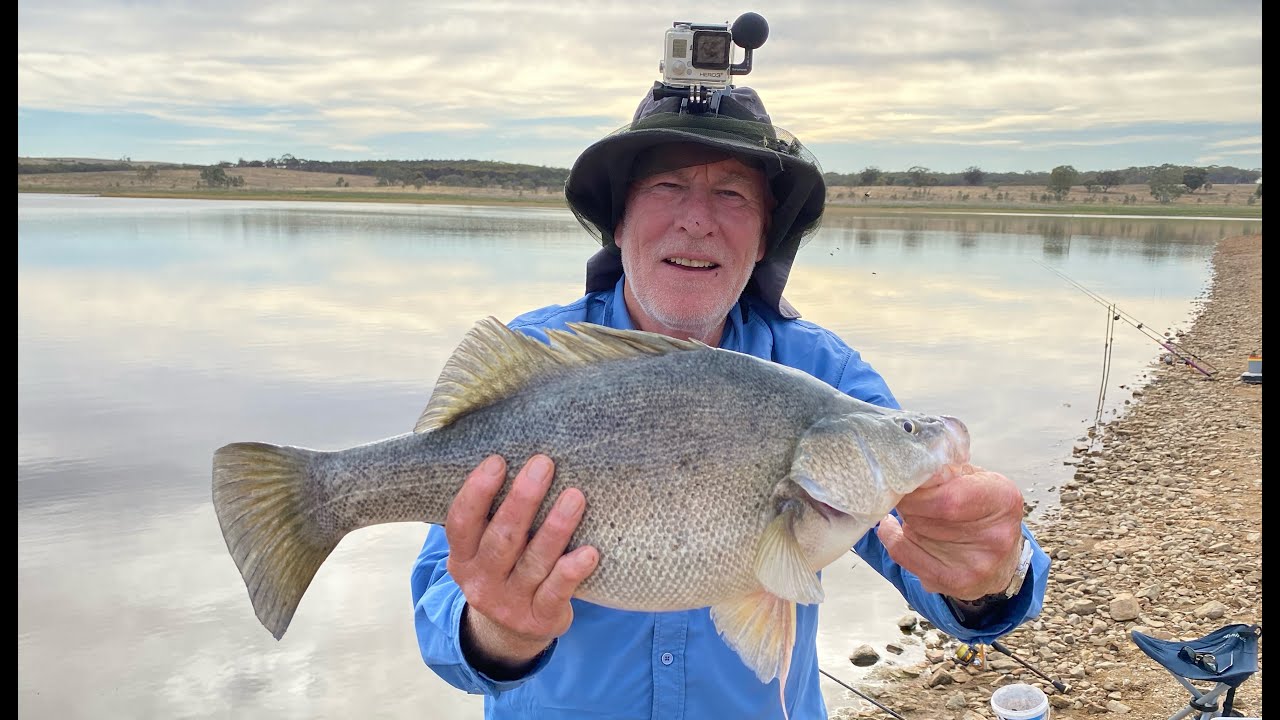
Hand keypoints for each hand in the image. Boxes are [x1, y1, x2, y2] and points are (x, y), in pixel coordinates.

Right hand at [445, 454, 598, 674]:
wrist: (511, 631)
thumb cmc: (504, 569)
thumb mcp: (484, 548)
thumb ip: (492, 516)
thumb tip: (519, 455)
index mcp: (462, 557)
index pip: (462, 522)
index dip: (477, 492)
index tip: (498, 461)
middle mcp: (481, 580)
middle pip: (502, 538)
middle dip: (523, 499)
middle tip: (544, 464)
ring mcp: (509, 602)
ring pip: (534, 561)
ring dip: (556, 527)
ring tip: (575, 496)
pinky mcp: (539, 618)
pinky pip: (557, 592)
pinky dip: (572, 571)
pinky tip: (589, 552)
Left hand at [875, 464, 1024, 600]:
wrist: (1002, 560)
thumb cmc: (982, 509)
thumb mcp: (976, 479)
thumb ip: (946, 471)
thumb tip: (908, 469)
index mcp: (1003, 500)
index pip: (946, 497)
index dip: (916, 488)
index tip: (905, 480)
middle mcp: (995, 537)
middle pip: (925, 515)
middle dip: (907, 500)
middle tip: (904, 492)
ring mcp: (976, 565)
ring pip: (912, 531)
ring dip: (905, 517)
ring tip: (916, 512)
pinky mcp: (955, 583)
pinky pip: (904, 554)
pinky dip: (892, 537)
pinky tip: (895, 527)